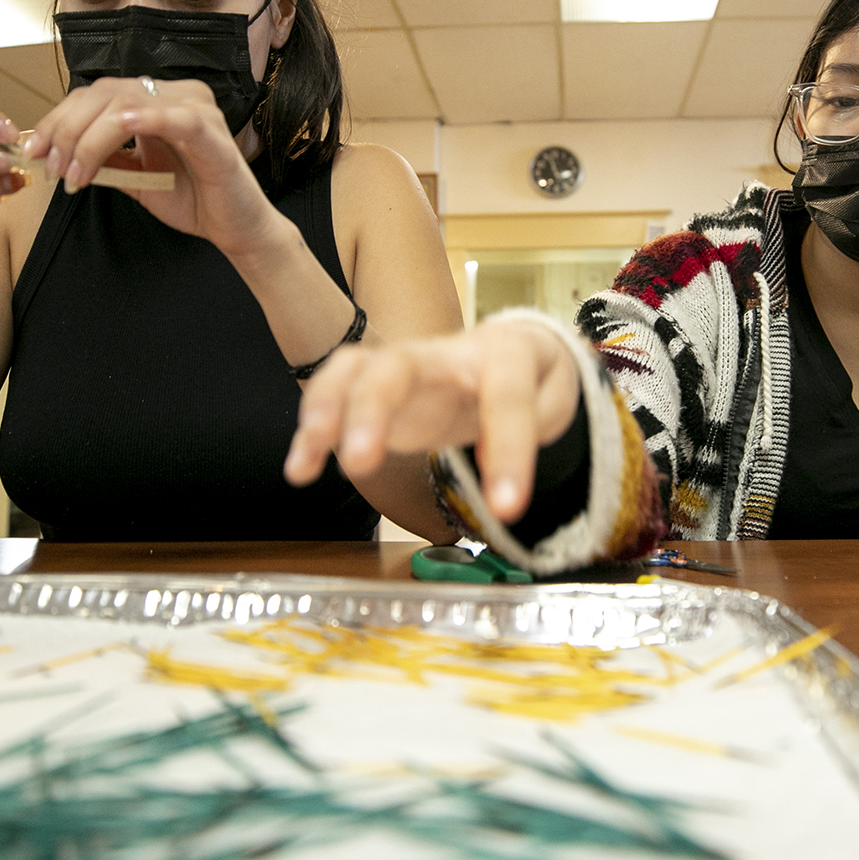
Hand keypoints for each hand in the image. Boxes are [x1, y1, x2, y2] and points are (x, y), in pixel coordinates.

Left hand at [23, 76, 283, 257]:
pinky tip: (121, 128)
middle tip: (51, 165)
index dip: (60, 118)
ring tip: (75, 172)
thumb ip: (104, 161)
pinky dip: (146, 120)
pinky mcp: (212, 132)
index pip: (98, 95)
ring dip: (92, 137)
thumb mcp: (135, 178)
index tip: (35, 150)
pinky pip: (175, 117)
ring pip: (129, 103)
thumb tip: (57, 154)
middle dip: (68, 128)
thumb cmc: (193, 200)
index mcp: (158, 100)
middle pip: (106, 93)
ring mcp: (196, 109)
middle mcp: (177, 95)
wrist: (236, 229)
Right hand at [285, 322, 580, 521]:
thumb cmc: (531, 380)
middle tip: (360, 462)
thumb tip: (502, 472)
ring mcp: (403, 368)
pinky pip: (336, 395)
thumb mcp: (557, 399)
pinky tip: (301, 469)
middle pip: (399, 365)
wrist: (507, 352)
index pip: (505, 396)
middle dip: (373, 409)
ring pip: (354, 371)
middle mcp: (443, 353)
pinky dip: (312, 431)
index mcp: (502, 353)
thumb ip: (537, 424)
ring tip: (308, 460)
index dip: (508, 449)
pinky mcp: (377, 390)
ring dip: (326, 411)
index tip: (506, 507)